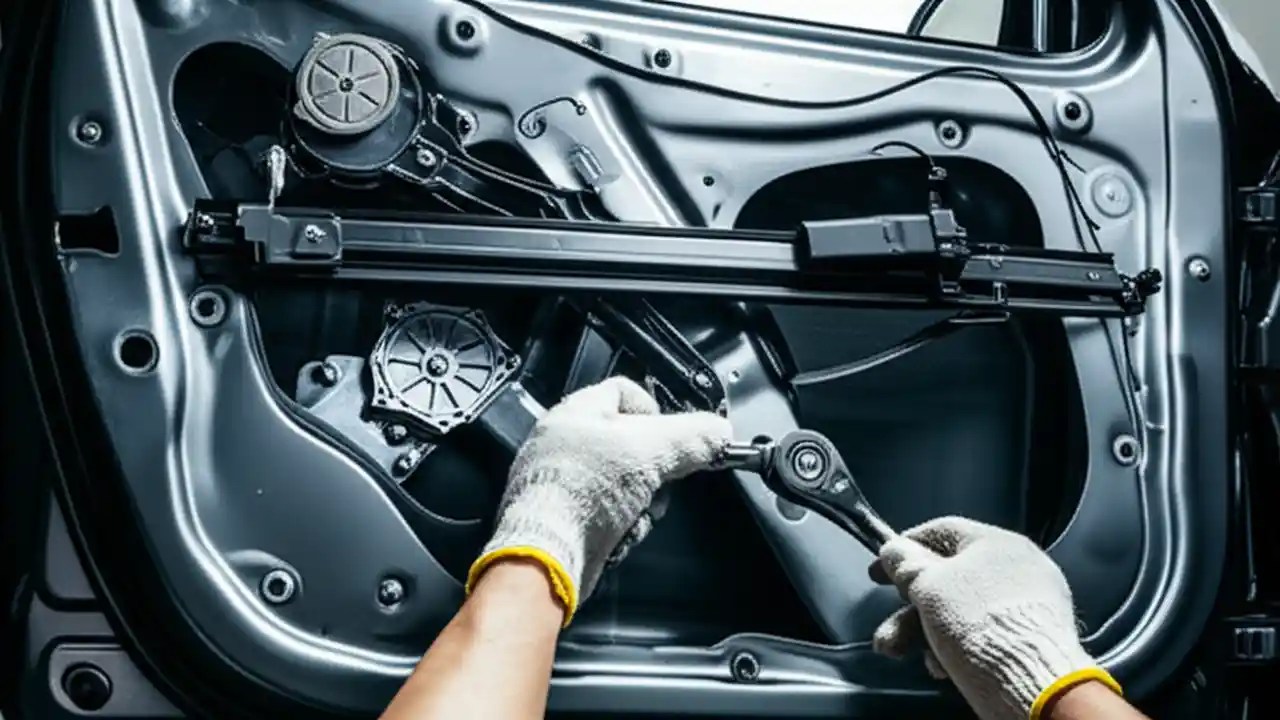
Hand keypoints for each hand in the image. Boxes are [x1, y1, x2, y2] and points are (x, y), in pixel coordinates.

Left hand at [466, 377, 731, 622]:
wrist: (549, 553)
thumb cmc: (586, 491)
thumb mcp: (650, 453)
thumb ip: (691, 438)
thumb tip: (721, 432)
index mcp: (576, 412)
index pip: (625, 391)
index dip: (657, 411)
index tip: (673, 437)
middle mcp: (565, 443)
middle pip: (632, 444)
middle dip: (653, 469)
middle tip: (659, 482)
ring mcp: (563, 482)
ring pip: (626, 484)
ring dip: (641, 504)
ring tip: (634, 514)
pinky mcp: (567, 519)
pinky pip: (611, 514)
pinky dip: (623, 526)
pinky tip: (620, 534)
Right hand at [870, 517, 1122, 719]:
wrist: (1032, 679)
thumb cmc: (977, 622)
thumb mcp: (928, 586)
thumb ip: (906, 565)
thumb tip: (894, 550)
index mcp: (997, 542)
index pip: (942, 531)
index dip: (904, 548)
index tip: (880, 569)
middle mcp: (1018, 567)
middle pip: (948, 578)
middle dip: (909, 607)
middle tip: (888, 627)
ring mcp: (1029, 604)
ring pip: (962, 611)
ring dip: (925, 632)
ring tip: (901, 652)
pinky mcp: (1032, 639)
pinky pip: (984, 634)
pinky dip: (957, 646)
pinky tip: (941, 666)